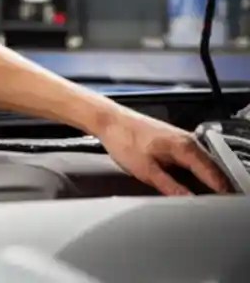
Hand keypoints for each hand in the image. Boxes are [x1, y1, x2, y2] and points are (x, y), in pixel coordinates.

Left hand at [95, 108, 229, 195]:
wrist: (108, 120)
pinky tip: (187, 184)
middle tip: (209, 208)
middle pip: (212, 170)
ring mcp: (182, 140)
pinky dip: (194, 174)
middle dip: (214, 189)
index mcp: (185, 147)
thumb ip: (170, 187)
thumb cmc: (122, 139)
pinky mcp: (174, 142)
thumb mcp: (145, 170)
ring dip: (204, 182)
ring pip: (203, 166)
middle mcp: (188, 141)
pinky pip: (193, 161)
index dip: (220, 194)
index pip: (214, 175)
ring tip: (200, 199)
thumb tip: (189, 202)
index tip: (218, 209)